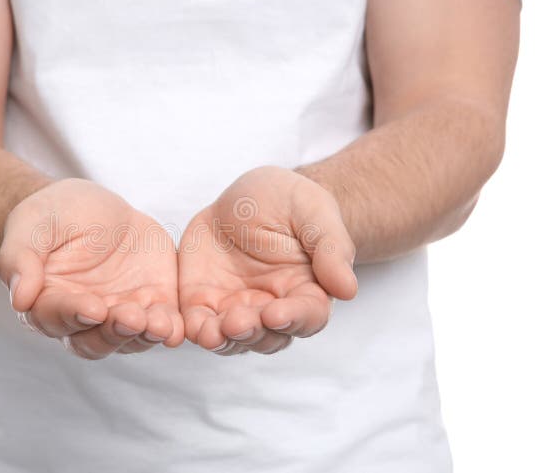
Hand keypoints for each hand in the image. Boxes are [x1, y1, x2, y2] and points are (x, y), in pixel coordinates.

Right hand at [0, 179, 183, 358]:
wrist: (95, 208)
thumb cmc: (54, 215)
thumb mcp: (33, 222)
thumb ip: (20, 257)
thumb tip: (19, 298)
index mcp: (47, 301)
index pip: (55, 317)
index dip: (73, 314)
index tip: (92, 308)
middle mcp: (83, 319)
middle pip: (95, 340)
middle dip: (113, 332)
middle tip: (130, 317)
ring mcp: (120, 315)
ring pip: (130, 339)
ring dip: (144, 336)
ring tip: (160, 324)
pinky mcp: (153, 304)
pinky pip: (163, 324)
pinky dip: (171, 330)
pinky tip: (179, 327)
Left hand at [178, 166, 356, 354]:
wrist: (247, 196)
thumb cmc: (289, 201)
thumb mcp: (313, 210)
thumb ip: (331, 247)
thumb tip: (348, 290)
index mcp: (307, 290)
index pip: (307, 316)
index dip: (293, 319)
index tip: (276, 314)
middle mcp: (274, 308)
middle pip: (268, 336)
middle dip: (253, 333)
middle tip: (238, 323)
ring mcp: (237, 309)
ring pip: (233, 339)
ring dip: (223, 339)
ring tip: (212, 332)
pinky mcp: (204, 302)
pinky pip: (199, 324)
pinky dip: (194, 330)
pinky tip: (187, 327)